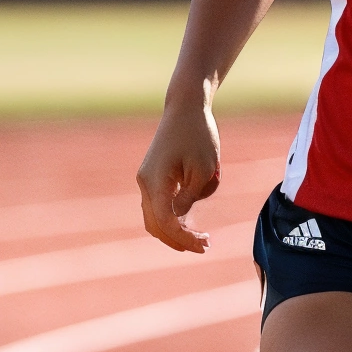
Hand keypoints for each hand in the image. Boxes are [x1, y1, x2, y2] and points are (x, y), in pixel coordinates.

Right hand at [136, 102, 222, 252]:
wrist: (185, 106)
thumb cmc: (198, 135)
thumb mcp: (202, 169)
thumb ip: (190, 197)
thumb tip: (179, 218)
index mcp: (155, 181)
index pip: (166, 222)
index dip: (184, 239)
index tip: (205, 245)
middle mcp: (146, 182)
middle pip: (156, 225)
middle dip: (178, 239)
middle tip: (204, 245)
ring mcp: (147, 179)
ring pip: (155, 217)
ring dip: (175, 229)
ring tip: (199, 235)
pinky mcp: (153, 175)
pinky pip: (159, 204)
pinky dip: (173, 216)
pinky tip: (190, 219)